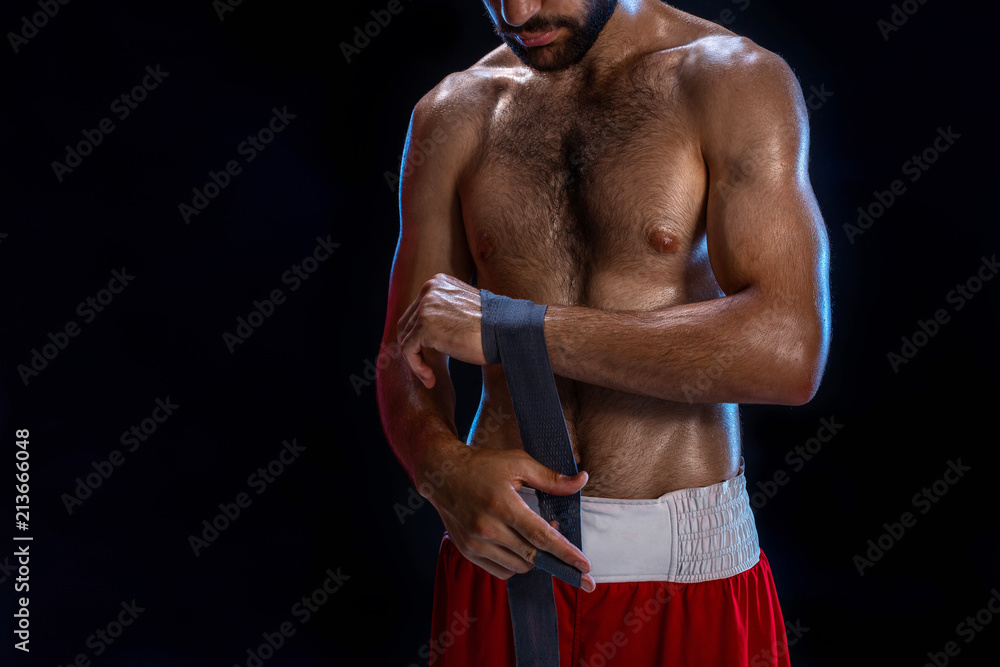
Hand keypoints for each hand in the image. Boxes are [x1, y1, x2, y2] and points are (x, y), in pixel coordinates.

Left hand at [397, 273, 484, 387]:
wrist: (508, 331)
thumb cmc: (492, 328)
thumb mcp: (462, 312)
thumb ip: (442, 314)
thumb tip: (423, 334)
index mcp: (437, 283)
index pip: (415, 312)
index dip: (416, 338)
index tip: (427, 358)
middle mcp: (428, 290)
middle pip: (406, 324)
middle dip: (412, 350)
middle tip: (423, 372)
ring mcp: (425, 306)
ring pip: (406, 338)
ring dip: (415, 362)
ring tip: (429, 379)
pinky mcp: (425, 325)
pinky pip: (408, 349)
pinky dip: (416, 367)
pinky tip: (430, 379)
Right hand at [419, 443, 595, 591]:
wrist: (442, 474)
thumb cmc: (482, 465)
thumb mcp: (518, 463)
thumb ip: (551, 478)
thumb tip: (582, 481)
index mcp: (503, 505)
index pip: (541, 537)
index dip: (566, 553)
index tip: (585, 566)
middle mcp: (487, 528)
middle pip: (532, 556)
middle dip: (555, 559)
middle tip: (562, 543)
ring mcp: (475, 543)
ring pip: (518, 567)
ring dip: (534, 558)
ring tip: (533, 536)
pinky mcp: (467, 551)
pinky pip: (501, 571)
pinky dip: (515, 564)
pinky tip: (517, 546)